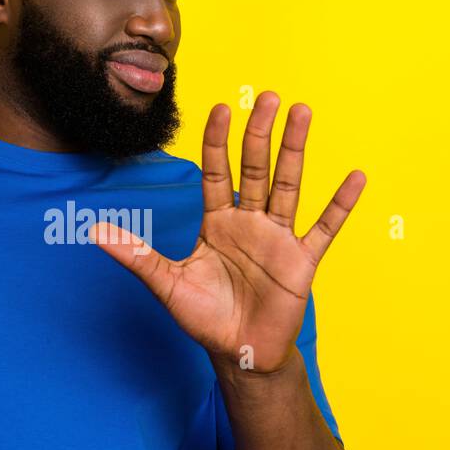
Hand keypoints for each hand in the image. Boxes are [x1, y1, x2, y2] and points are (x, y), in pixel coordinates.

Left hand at [92, 90, 363, 372]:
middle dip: (261, 132)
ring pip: (288, 185)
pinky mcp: (302, 261)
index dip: (218, 141)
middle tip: (269, 96)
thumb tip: (94, 232)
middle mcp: (249, 222)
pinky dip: (340, 204)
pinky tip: (355, 176)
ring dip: (296, 149)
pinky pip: (324, 227)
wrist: (240, 354)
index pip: (216, 172)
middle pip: (256, 168)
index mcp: (217, 223)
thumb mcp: (166, 284)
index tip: (221, 108)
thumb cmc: (204, 319)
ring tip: (303, 112)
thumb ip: (136, 255)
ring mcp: (278, 238)